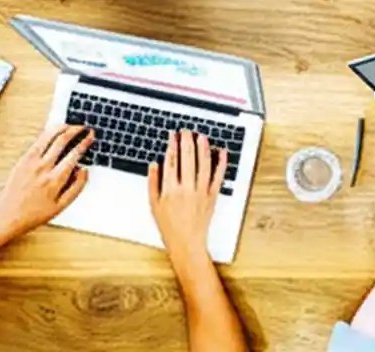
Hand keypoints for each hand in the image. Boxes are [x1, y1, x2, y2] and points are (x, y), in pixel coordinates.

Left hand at [0, 124, 93, 236]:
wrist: (8, 215)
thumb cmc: (34, 214)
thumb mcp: (61, 206)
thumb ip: (76, 187)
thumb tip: (84, 171)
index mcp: (55, 180)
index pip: (74, 154)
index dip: (85, 142)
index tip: (90, 136)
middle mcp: (44, 168)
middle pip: (62, 141)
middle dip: (76, 131)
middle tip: (83, 128)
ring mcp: (32, 162)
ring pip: (49, 137)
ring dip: (62, 128)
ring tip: (70, 125)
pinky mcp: (23, 160)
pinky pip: (38, 142)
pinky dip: (48, 133)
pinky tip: (54, 131)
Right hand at [148, 130, 226, 261]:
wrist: (187, 243)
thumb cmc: (169, 227)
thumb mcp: (154, 205)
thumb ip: (152, 183)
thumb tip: (154, 164)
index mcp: (170, 190)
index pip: (171, 161)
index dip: (172, 145)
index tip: (173, 136)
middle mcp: (186, 189)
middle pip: (187, 158)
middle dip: (186, 141)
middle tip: (186, 131)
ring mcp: (201, 192)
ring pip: (203, 164)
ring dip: (203, 148)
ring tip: (201, 136)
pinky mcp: (212, 196)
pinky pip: (218, 176)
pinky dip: (221, 163)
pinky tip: (221, 152)